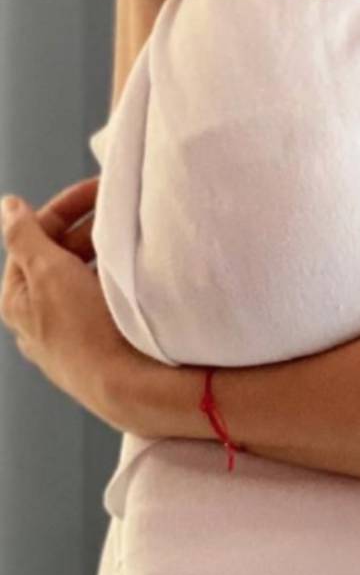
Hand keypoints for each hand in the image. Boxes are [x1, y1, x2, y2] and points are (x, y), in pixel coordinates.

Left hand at [1, 182, 137, 430]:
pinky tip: (132, 275)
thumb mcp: (49, 272)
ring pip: (82, 274)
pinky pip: (103, 296)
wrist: (126, 386)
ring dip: (103, 252)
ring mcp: (67, 331)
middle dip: (89, 228)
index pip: (36, 233)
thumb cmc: (85, 332)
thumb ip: (25, 235)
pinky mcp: (96, 341)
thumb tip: (8, 207)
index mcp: (18, 297)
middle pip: (60, 253)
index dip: (68, 205)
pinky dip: (115, 277)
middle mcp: (37, 316)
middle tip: (121, 213)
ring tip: (130, 242)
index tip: (101, 188)